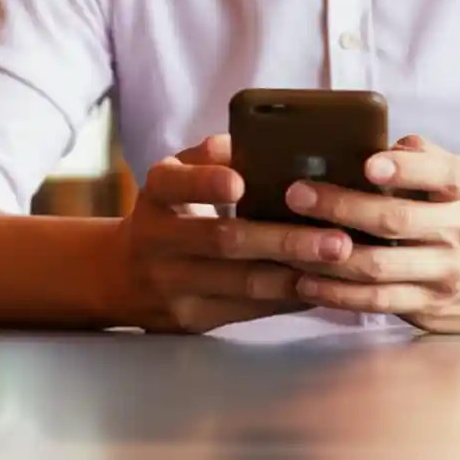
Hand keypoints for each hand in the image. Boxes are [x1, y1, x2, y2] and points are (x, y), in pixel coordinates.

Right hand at [105, 135, 353, 332]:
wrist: (120, 277)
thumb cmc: (167, 215)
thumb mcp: (173, 180)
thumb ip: (207, 159)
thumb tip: (246, 141)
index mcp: (155, 194)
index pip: (174, 185)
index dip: (205, 182)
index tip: (240, 182)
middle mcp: (157, 240)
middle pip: (223, 241)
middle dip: (283, 240)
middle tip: (335, 239)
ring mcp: (171, 285)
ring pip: (240, 283)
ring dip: (295, 274)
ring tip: (339, 264)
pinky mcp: (190, 319)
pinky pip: (246, 311)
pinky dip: (287, 298)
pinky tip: (321, 286)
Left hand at [284, 136, 459, 333]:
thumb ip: (427, 159)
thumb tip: (386, 145)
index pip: (442, 174)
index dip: (405, 170)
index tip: (369, 162)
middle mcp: (458, 234)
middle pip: (395, 222)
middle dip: (341, 207)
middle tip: (296, 194)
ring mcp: (443, 277)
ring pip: (378, 267)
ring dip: (327, 256)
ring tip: (287, 241)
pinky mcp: (429, 310)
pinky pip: (377, 302)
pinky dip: (337, 294)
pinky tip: (305, 282)